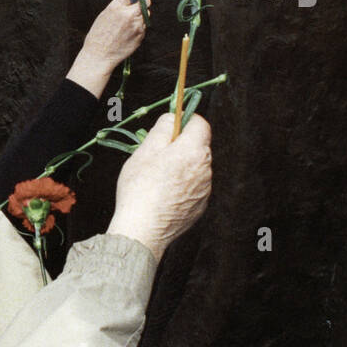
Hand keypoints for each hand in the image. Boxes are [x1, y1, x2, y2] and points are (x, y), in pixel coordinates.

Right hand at [66, 0, 153, 97]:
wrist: (99, 55)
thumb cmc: (99, 35)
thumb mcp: (105, 15)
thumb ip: (119, 6)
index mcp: (116, 6)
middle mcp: (128, 14)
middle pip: (145, 2)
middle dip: (143, 2)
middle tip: (138, 6)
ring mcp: (136, 25)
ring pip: (145, 15)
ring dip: (140, 17)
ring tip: (126, 26)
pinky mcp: (140, 35)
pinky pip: (143, 27)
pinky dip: (138, 28)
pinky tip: (126, 35)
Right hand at [107, 112, 211, 261]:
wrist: (143, 229)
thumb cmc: (140, 189)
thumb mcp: (145, 151)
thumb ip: (162, 129)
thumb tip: (172, 117)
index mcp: (194, 151)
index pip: (200, 123)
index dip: (185, 120)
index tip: (170, 125)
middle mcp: (206, 169)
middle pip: (198, 146)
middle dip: (180, 144)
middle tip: (155, 153)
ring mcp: (205, 189)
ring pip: (195, 167)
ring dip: (180, 165)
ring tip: (156, 177)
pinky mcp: (200, 205)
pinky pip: (193, 186)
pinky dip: (181, 185)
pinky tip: (162, 193)